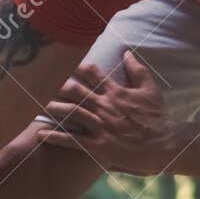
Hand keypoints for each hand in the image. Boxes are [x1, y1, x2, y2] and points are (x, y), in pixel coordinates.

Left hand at [38, 51, 180, 174]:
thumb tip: (126, 52)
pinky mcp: (99, 146)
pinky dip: (55, 136)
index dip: (74, 65)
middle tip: (37, 80)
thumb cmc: (158, 118)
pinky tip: (40, 133)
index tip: (58, 60)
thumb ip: (137, 70)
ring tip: (33, 104)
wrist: (165, 145)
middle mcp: (105, 106)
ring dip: (51, 107)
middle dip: (55, 84)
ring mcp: (101, 126)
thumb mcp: (150, 89)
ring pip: (71, 113)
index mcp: (116, 92)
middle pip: (75, 91)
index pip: (92, 73)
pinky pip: (73, 140)